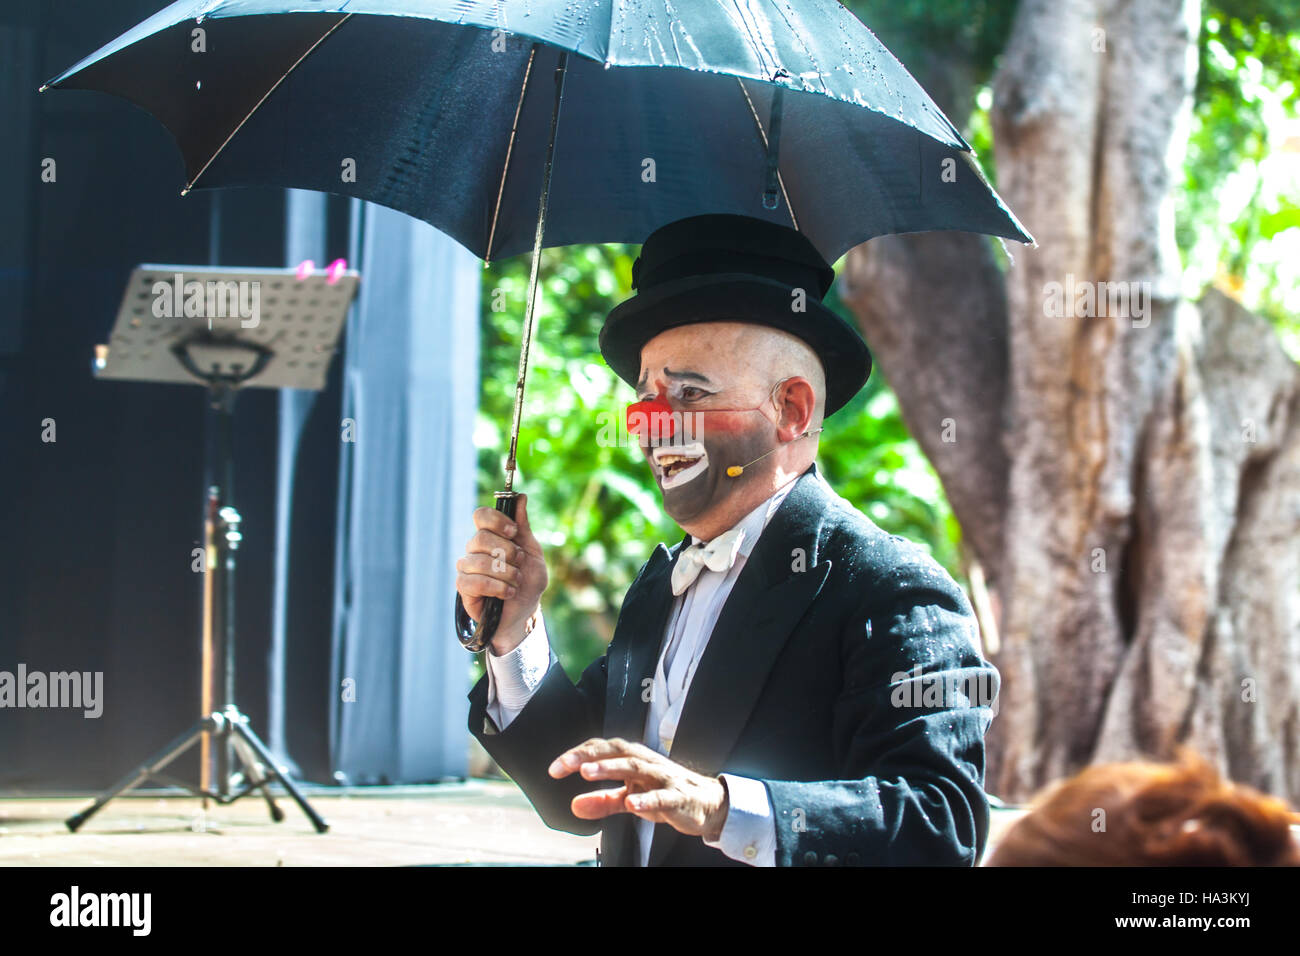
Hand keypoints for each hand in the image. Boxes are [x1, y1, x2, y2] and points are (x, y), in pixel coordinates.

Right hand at [454, 494, 547, 654]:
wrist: (526, 612)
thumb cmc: (528, 582)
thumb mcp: (533, 552)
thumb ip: (524, 527)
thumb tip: (521, 497)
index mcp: (491, 536)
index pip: (481, 515)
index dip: (496, 520)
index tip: (513, 532)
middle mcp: (475, 549)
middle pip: (480, 538)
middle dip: (506, 552)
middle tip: (519, 563)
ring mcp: (467, 568)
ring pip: (479, 561)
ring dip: (505, 573)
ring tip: (517, 582)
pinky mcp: (464, 588)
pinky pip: (475, 581)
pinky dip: (497, 587)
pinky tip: (508, 593)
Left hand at [548, 737, 728, 840]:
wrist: (708, 803)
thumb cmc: (666, 794)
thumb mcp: (631, 798)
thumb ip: (603, 801)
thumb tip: (574, 806)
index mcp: (633, 759)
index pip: (602, 749)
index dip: (578, 755)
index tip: (554, 769)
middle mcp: (646, 762)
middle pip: (615, 751)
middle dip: (589, 755)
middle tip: (565, 764)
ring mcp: (663, 778)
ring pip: (635, 767)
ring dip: (610, 768)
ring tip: (587, 772)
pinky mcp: (678, 797)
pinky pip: (661, 797)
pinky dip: (646, 799)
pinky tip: (631, 803)